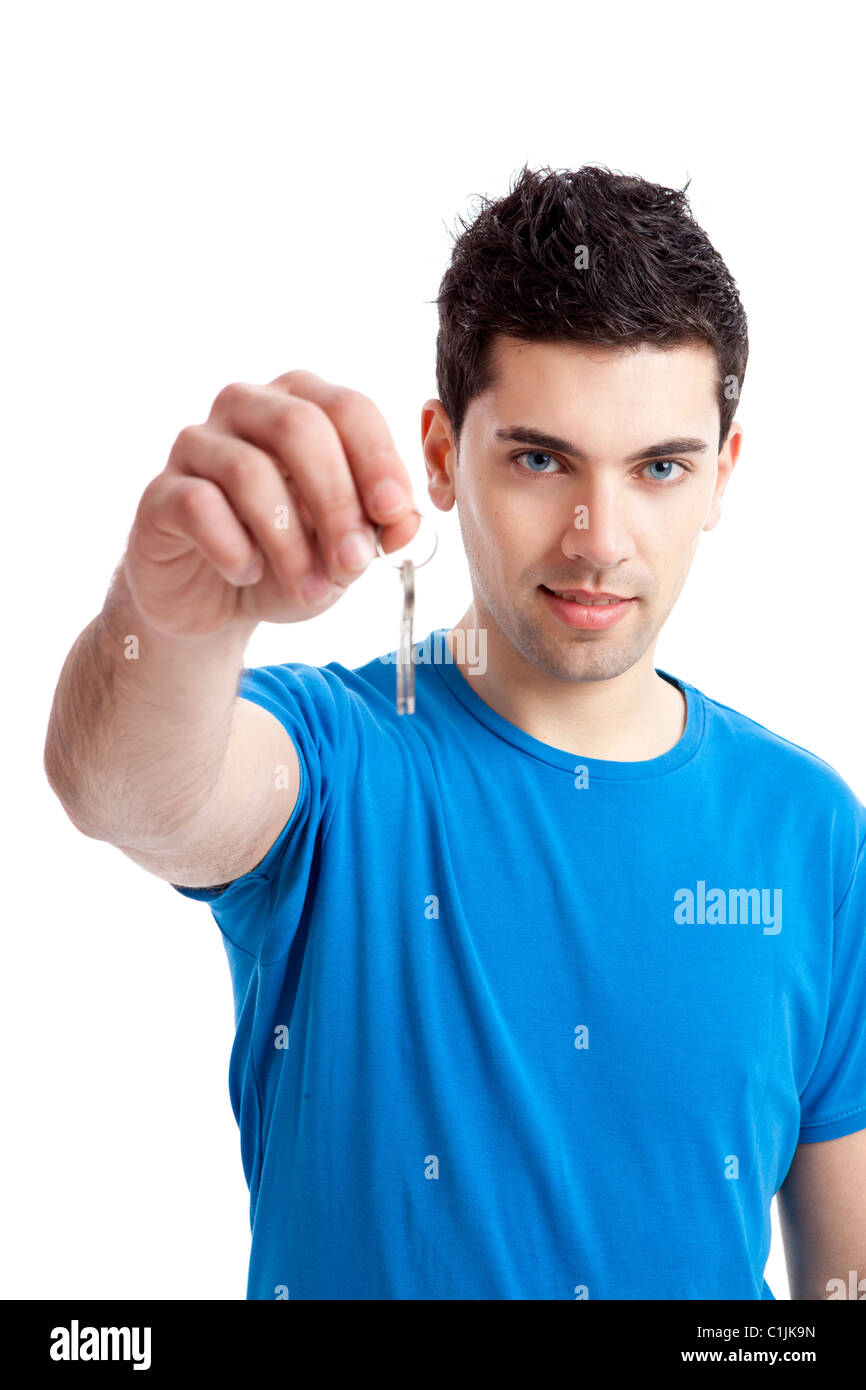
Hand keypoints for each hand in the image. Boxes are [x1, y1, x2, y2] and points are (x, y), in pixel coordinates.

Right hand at [121, 370, 419, 636]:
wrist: (213, 603)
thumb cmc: (285, 559)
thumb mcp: (344, 553)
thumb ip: (379, 531)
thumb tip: (407, 521)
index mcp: (302, 405)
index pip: (348, 407)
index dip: (376, 458)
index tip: (394, 513)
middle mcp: (246, 408)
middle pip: (299, 427)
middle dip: (337, 501)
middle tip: (355, 563)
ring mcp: (197, 444)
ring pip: (249, 471)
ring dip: (290, 542)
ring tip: (312, 590)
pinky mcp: (161, 492)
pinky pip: (199, 505)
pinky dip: (234, 548)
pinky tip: (247, 573)